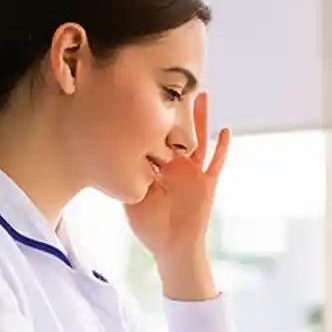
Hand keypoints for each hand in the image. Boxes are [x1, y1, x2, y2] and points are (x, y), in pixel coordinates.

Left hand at [125, 92, 230, 299]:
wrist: (172, 249)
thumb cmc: (150, 228)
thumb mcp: (131, 199)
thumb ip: (126, 180)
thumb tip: (106, 161)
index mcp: (156, 167)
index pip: (152, 137)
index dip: (147, 119)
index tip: (138, 93)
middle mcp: (176, 166)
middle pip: (175, 131)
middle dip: (175, 110)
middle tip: (171, 82)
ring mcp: (193, 174)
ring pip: (197, 140)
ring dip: (200, 119)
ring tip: (202, 95)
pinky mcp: (206, 185)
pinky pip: (215, 164)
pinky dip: (221, 149)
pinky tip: (225, 132)